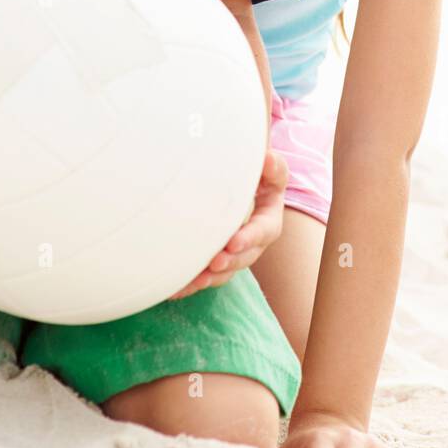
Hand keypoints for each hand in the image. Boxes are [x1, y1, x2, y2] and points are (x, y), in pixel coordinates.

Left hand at [167, 147, 288, 299]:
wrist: (244, 189)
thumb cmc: (258, 178)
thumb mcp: (271, 171)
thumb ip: (272, 167)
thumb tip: (266, 158)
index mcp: (268, 222)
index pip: (262, 232)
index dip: (249, 238)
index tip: (233, 242)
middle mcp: (253, 243)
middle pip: (243, 258)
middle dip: (228, 263)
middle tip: (213, 264)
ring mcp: (233, 254)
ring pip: (224, 272)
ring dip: (209, 278)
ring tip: (194, 280)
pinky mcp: (216, 259)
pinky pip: (206, 275)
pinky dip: (191, 283)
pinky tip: (174, 288)